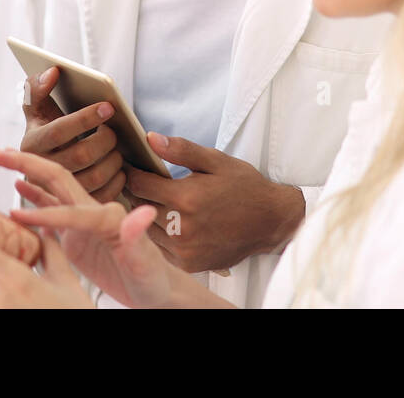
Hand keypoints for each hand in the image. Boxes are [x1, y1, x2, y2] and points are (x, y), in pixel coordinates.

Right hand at [0, 148, 196, 308]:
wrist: (157, 289)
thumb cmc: (153, 279)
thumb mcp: (147, 262)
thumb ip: (139, 238)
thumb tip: (144, 213)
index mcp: (109, 216)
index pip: (70, 208)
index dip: (44, 211)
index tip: (15, 215)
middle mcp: (95, 210)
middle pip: (57, 178)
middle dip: (28, 163)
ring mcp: (84, 220)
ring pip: (50, 188)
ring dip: (26, 172)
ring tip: (0, 157)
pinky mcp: (78, 233)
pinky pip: (51, 209)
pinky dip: (32, 197)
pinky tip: (16, 187)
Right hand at [21, 67, 126, 202]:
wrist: (43, 170)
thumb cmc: (47, 132)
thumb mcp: (36, 110)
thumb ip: (38, 87)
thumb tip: (53, 72)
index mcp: (31, 144)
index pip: (60, 130)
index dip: (86, 117)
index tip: (109, 106)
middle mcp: (41, 170)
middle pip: (83, 154)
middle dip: (106, 139)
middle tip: (115, 131)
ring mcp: (58, 192)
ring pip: (96, 176)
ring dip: (114, 159)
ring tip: (118, 149)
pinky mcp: (76, 205)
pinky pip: (105, 194)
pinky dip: (118, 180)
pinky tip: (120, 168)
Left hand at [123, 133, 303, 273]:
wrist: (271, 222)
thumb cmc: (244, 187)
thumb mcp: (216, 161)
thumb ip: (181, 149)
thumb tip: (149, 139)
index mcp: (185, 198)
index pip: (138, 185)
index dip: (132, 174)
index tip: (133, 167)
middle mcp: (181, 228)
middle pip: (139, 208)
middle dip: (139, 193)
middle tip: (147, 183)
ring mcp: (184, 250)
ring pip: (146, 229)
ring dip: (148, 216)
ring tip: (161, 201)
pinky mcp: (189, 264)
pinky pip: (160, 248)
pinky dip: (161, 234)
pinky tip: (174, 222)